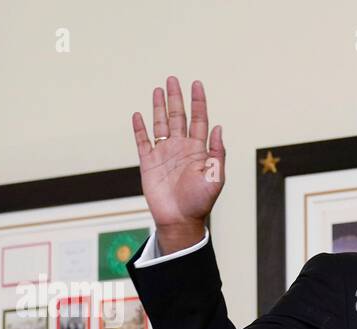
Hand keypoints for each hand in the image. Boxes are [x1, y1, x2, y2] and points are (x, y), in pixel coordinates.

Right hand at [131, 76, 223, 252]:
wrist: (181, 220)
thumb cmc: (201, 202)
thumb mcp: (215, 177)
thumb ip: (217, 152)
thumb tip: (218, 127)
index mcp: (198, 150)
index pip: (199, 120)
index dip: (198, 102)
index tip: (196, 84)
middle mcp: (181, 149)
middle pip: (178, 117)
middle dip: (176, 98)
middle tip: (173, 79)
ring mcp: (164, 155)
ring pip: (160, 124)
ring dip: (159, 107)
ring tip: (158, 89)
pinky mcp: (148, 164)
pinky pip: (142, 142)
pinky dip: (139, 129)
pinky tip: (138, 115)